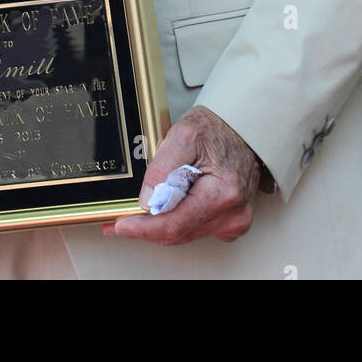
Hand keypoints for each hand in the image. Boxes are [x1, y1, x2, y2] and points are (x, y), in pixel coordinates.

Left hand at [106, 105, 261, 245]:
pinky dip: (182, 219)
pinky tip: (177, 201)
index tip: (121, 226)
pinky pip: (198, 229)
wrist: (240, 127)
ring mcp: (234, 220)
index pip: (173, 226)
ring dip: (165, 222)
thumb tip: (147, 201)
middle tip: (128, 215)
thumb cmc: (216, 128)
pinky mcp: (232, 222)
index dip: (142, 229)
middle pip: (178, 234)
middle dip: (149, 226)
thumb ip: (162, 168)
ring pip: (186, 234)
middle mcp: (232, 213)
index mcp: (221, 193)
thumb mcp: (183, 135)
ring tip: (156, 198)